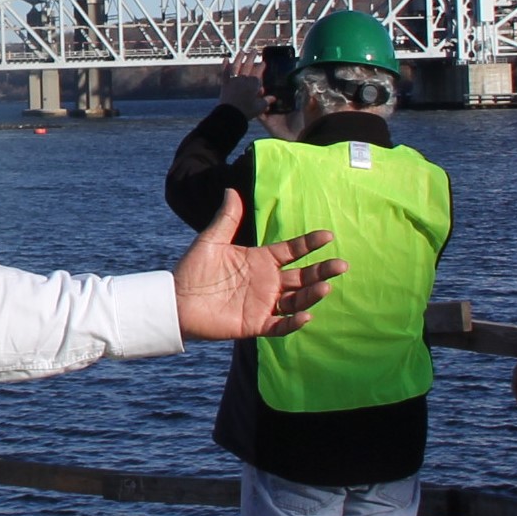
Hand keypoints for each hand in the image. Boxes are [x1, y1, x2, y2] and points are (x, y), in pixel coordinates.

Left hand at [172, 191, 344, 340]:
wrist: (174, 301)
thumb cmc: (193, 270)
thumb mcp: (211, 241)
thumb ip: (227, 219)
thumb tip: (231, 189)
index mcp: (261, 260)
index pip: (293, 251)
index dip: (310, 244)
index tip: (328, 235)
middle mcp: (267, 282)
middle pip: (302, 276)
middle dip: (322, 271)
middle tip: (342, 265)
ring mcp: (263, 304)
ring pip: (296, 300)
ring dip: (312, 295)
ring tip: (325, 286)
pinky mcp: (255, 324)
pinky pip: (279, 325)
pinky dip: (293, 323)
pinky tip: (305, 316)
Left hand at [218, 51, 267, 118]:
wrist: (230, 115)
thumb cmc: (246, 111)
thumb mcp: (260, 107)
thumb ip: (266, 101)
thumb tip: (273, 98)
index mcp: (253, 83)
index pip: (259, 71)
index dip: (261, 66)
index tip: (263, 62)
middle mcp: (244, 79)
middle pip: (248, 65)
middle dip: (252, 57)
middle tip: (254, 51)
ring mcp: (233, 80)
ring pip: (237, 65)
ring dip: (239, 57)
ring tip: (242, 51)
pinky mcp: (225, 83)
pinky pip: (224, 72)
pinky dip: (224, 65)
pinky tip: (225, 58)